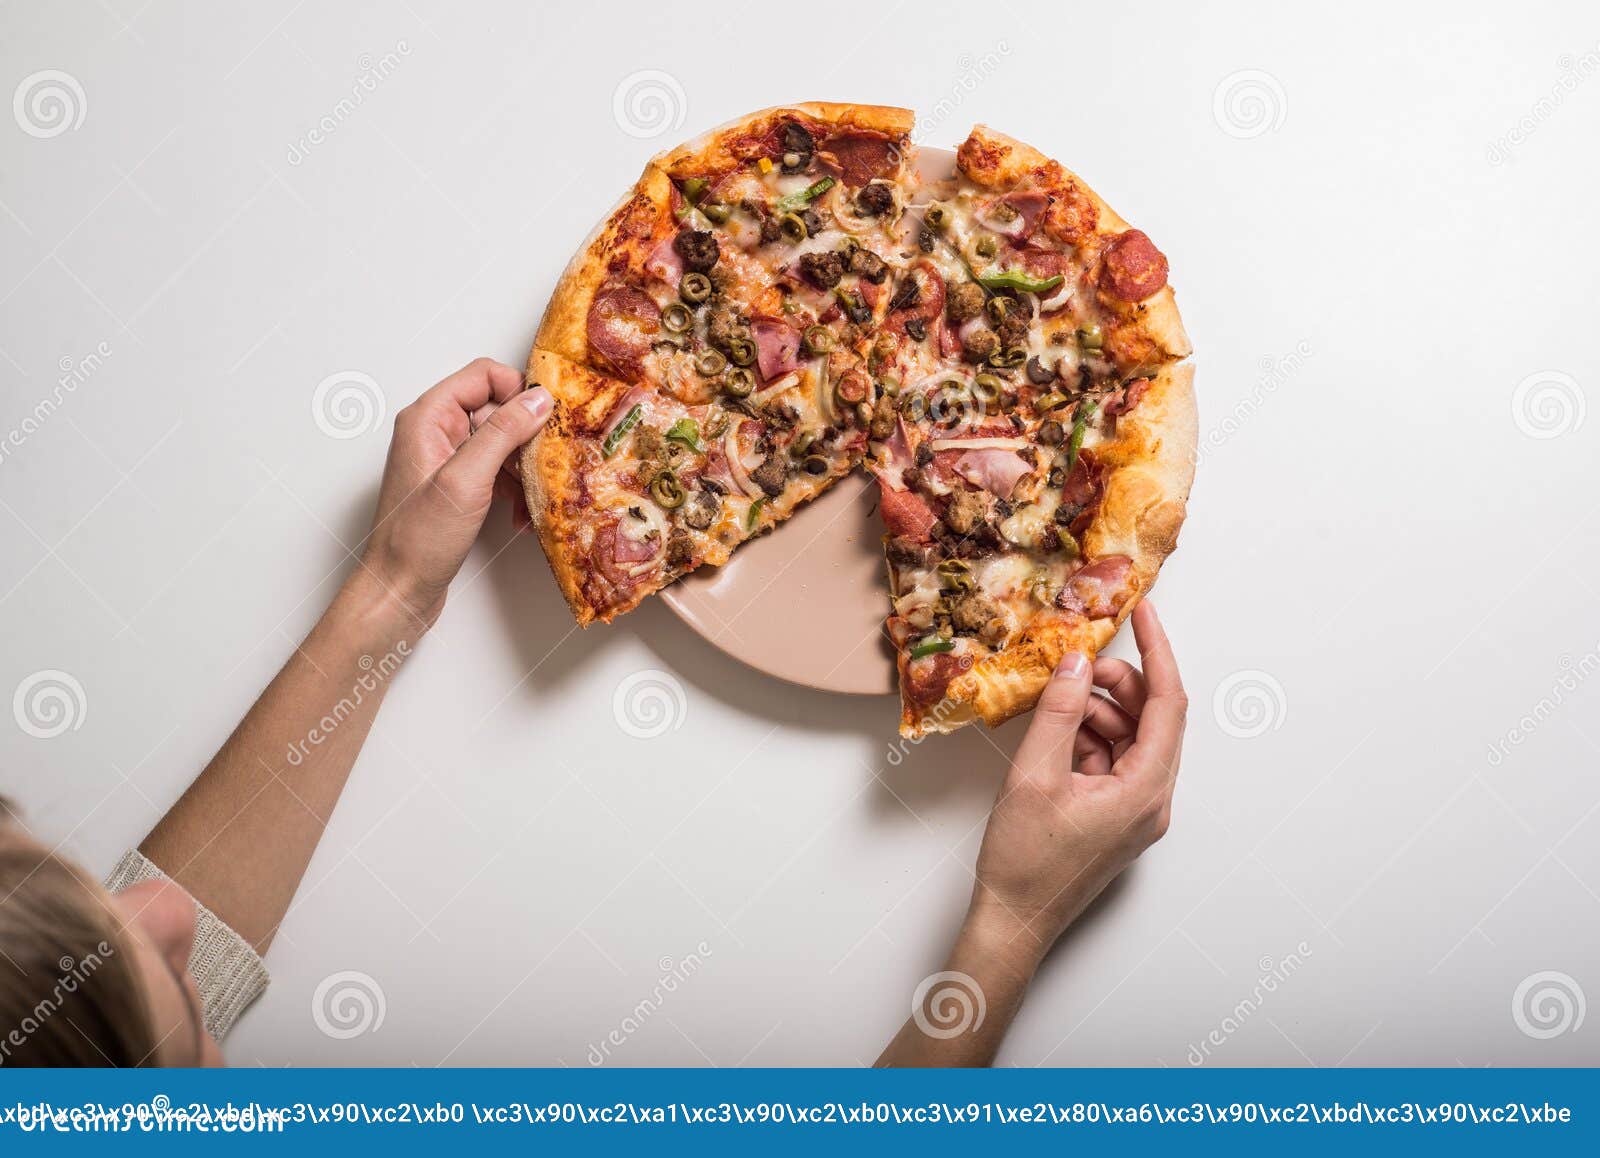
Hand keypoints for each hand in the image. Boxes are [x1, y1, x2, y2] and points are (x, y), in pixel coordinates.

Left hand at [359, 358, 551, 627]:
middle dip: (527, 436)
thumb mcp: (466, 480)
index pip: (483, 375)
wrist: (398, 591)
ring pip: (501, 442)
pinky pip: (496, 471)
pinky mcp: (456, 487)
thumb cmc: (417, 540)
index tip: (548, 418)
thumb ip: (503, 433)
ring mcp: (446, 460)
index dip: (519, 391)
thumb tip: (539, 399)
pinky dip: (513, 489)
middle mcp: (435, 432)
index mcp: (428, 418)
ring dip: (523, 467)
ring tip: (535, 496)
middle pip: (497, 408)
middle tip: (549, 463)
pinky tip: (521, 514)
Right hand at [968, 600, 1186, 967]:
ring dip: (1097, 713)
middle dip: (1117, 684)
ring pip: (1130, 739)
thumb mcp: (1034, 774)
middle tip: (1074, 666)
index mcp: (1146, 791)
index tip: (1144, 612)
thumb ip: (1059, 711)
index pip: (1169, 705)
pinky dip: (1087, 740)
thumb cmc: (1024, 861)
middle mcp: (1153, 802)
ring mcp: (1136, 812)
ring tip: (1054, 709)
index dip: (1158, 652)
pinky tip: (1053, 738)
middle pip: (1153, 719)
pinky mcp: (1116, 819)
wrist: (1014, 923)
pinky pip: (1113, 762)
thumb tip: (1077, 662)